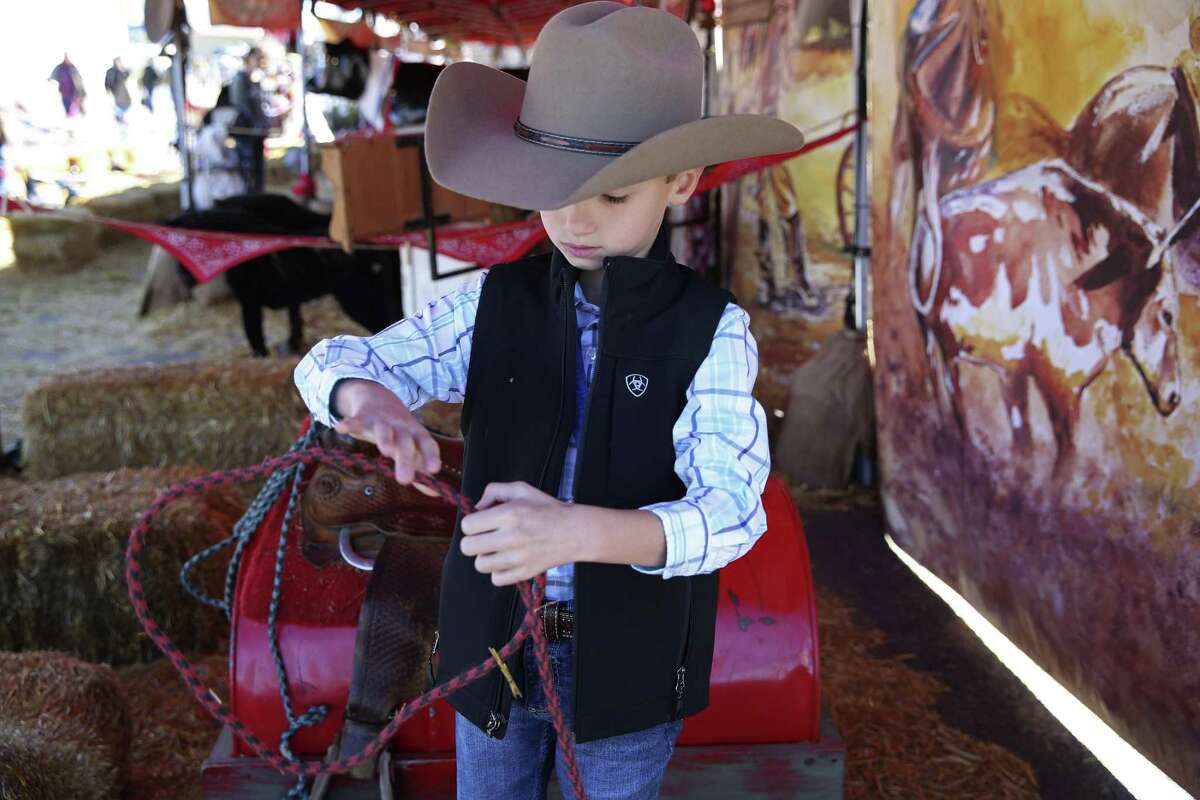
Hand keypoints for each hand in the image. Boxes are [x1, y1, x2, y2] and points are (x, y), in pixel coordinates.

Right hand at [332, 379, 439, 492]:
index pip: (427, 444)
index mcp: (415, 434)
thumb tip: (436, 493)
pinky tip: (341, 428)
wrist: (378, 397)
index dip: (431, 456)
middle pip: (405, 442)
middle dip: (406, 459)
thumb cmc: (398, 430)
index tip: (434, 470)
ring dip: (386, 439)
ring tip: (386, 451)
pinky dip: (349, 423)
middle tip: (405, 479)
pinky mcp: (362, 418)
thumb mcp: (412, 446)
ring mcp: (381, 421)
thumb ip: (421, 470)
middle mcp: (401, 426)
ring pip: (384, 430)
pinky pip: (355, 420)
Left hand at [460, 482, 574, 585]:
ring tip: (498, 549)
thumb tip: (477, 508)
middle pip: (468, 547)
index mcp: (508, 514)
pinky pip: (495, 579)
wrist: (574, 532)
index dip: (472, 523)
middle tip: (486, 536)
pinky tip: (507, 560)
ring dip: (485, 556)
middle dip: (474, 540)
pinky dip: (498, 571)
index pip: (467, 526)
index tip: (481, 523)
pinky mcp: (523, 573)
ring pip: (479, 565)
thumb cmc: (547, 509)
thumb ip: (494, 491)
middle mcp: (510, 537)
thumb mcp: (521, 489)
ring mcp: (517, 558)